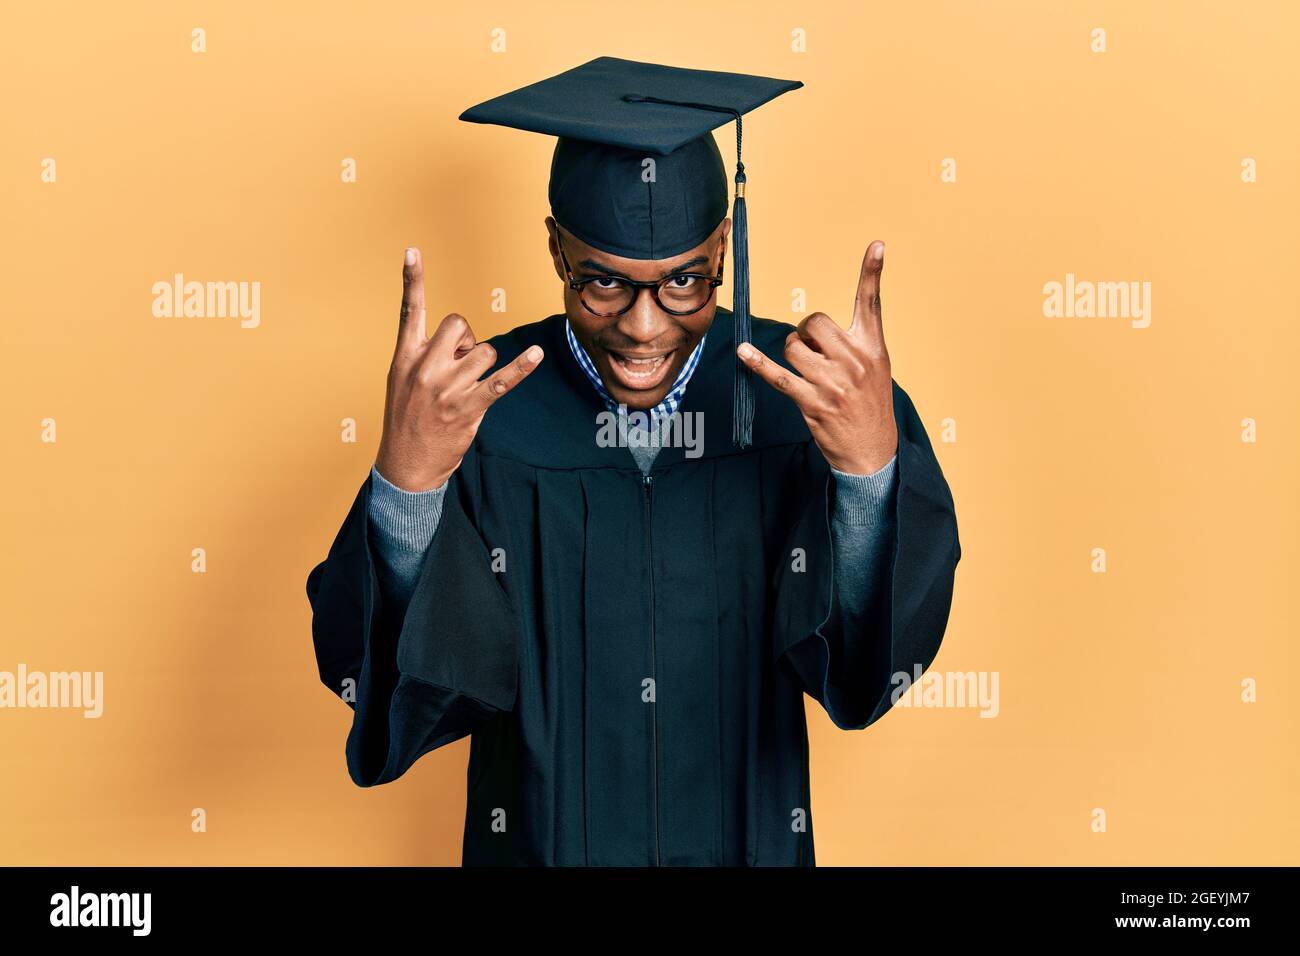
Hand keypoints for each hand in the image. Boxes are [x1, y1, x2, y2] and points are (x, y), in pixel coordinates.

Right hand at [375, 247, 543, 490]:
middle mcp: (424, 368)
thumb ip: (424, 353)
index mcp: (404, 357)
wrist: (405, 464)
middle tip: (459, 366)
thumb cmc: (408, 419)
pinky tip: (537, 354)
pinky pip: (501, 380)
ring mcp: (446, 388)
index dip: (412, 279)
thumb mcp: (401, 381)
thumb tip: (458, 337)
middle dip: (468, 339)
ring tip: (468, 388)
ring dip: (484, 366)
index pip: (409, 310)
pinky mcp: (468, 407)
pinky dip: (522, 367)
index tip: (413, 250)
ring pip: (485, 351)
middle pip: (460, 324)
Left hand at [736, 241, 896, 474]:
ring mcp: (833, 382)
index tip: (876, 244)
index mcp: (873, 348)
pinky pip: (779, 375)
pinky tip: (744, 352)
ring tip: (808, 373)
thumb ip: (852, 344)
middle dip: (805, 332)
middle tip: (813, 352)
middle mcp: (855, 361)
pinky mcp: (813, 402)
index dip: (872, 272)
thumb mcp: (874, 370)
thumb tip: (812, 329)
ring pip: (794, 347)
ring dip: (793, 355)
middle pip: (814, 322)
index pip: (872, 303)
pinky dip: (758, 363)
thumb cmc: (869, 406)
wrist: (873, 452)